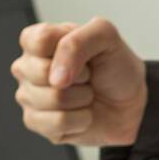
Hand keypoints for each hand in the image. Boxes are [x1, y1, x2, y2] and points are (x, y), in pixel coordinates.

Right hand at [12, 17, 147, 145]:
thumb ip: (77, 42)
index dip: (68, 50)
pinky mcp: (36, 123)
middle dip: (79, 76)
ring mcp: (29, 96)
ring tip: (85, 94)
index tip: (84, 54)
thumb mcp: (106, 36)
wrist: (130, 102)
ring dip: (82, 98)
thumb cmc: (115, 67)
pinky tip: (81, 113)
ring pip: (52, 99)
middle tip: (87, 77)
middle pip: (41, 72)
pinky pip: (56, 123)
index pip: (38, 40)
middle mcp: (28, 67)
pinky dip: (80, 119)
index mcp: (38, 40)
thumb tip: (55, 78)